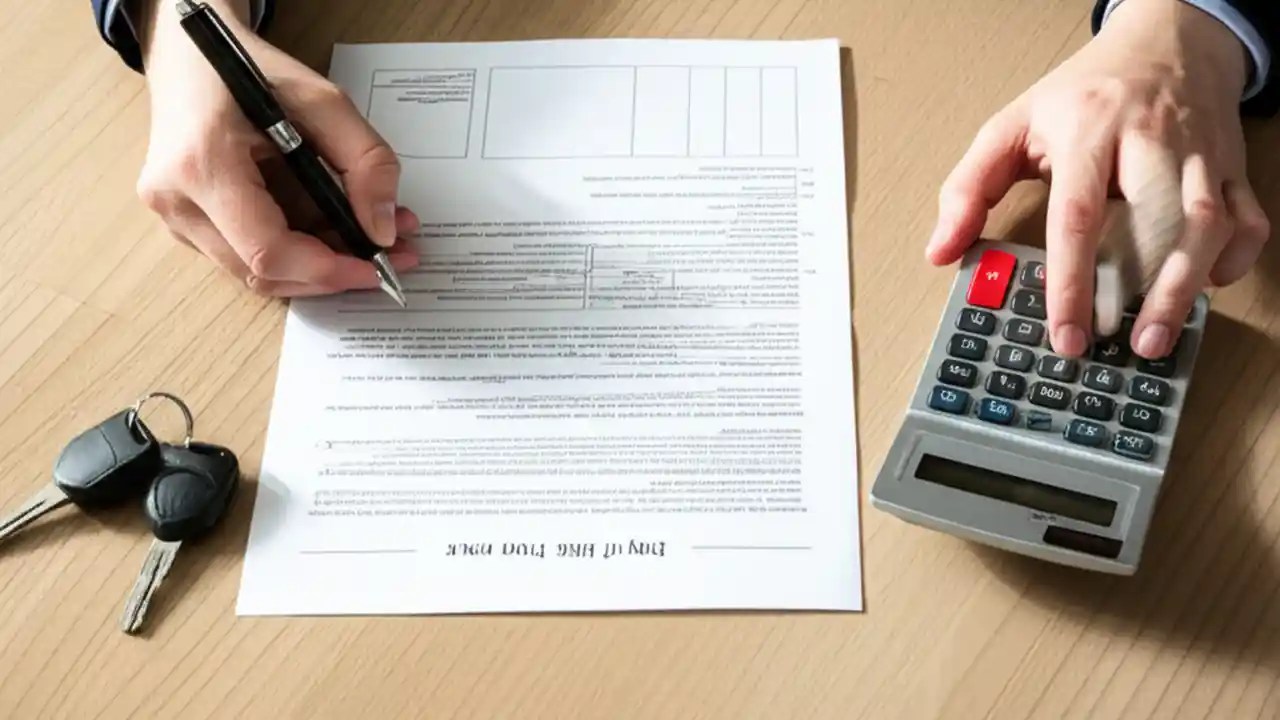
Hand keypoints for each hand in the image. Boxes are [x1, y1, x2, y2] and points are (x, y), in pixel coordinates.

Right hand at [134, 0, 419, 296]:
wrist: (188, 56)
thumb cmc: (246, 67)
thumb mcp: (322, 99)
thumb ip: (365, 161)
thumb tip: (382, 230)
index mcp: (203, 165)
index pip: (268, 250)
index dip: (328, 270)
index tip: (377, 268)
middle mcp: (177, 202)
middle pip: (265, 272)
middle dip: (334, 272)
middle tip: (393, 255)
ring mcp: (176, 217)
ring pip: (259, 272)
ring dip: (320, 265)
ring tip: (373, 236)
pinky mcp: (188, 224)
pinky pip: (248, 255)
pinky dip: (299, 251)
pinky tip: (338, 227)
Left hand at [926, 0, 1270, 358]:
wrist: (1165, 39)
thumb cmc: (1081, 93)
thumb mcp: (1010, 126)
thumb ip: (968, 188)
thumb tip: (939, 251)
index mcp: (1089, 130)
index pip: (1078, 214)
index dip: (1072, 280)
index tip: (1064, 332)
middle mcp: (1150, 139)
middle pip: (1159, 219)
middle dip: (1145, 289)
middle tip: (1122, 345)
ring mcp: (1199, 153)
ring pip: (1208, 223)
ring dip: (1186, 286)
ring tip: (1155, 337)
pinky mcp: (1230, 166)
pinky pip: (1249, 218)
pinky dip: (1237, 259)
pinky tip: (1207, 286)